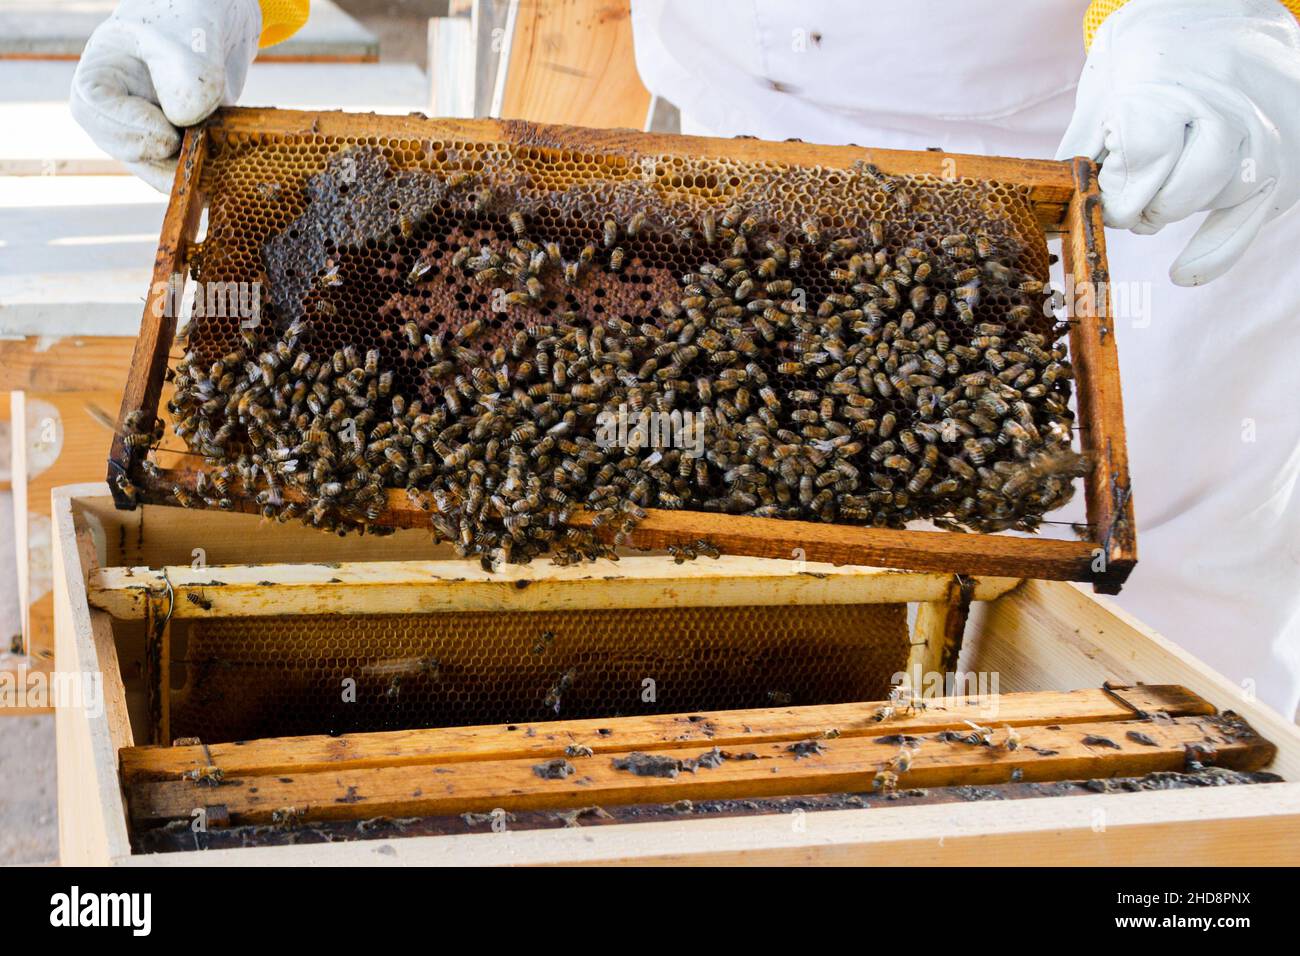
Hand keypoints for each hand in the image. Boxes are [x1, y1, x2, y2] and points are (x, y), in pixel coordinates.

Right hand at [70, 0, 262, 191]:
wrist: (220, 27)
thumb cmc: (194, 19)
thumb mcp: (194, 35)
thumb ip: (189, 72)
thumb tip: (183, 119)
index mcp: (102, 70)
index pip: (92, 107)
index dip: (127, 127)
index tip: (168, 132)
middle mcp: (116, 104)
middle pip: (118, 144)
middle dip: (154, 153)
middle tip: (190, 144)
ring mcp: (143, 127)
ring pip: (150, 165)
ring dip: (179, 167)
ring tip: (209, 152)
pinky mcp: (174, 143)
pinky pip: (178, 171)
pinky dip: (198, 173)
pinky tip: (218, 169)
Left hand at [1056, 0, 1299, 285]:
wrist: (1219, 22)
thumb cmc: (1149, 67)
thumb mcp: (1104, 93)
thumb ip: (1081, 148)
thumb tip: (1053, 204)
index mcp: (1169, 91)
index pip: (1144, 162)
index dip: (1118, 192)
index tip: (1105, 195)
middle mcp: (1224, 111)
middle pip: (1183, 189)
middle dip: (1146, 208)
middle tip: (1132, 203)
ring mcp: (1261, 135)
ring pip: (1222, 196)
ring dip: (1182, 209)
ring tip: (1164, 193)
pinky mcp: (1282, 162)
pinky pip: (1252, 218)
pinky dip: (1215, 252)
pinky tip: (1182, 271)